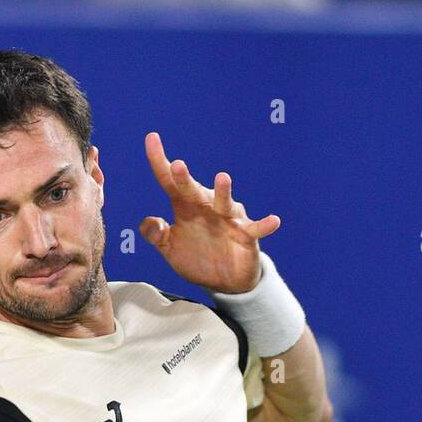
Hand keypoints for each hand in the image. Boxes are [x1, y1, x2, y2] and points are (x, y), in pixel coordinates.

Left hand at [139, 130, 280, 294]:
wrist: (224, 282)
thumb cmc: (198, 259)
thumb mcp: (170, 249)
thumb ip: (156, 235)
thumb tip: (147, 222)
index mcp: (186, 208)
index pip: (170, 182)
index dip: (160, 162)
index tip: (151, 139)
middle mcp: (207, 208)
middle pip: (194, 191)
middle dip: (185, 179)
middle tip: (177, 165)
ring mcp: (228, 220)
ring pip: (225, 203)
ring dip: (223, 192)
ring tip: (222, 179)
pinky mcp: (246, 236)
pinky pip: (256, 229)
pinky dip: (265, 225)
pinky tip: (273, 221)